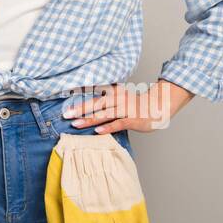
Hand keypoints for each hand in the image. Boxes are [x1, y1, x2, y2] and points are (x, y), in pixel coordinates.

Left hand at [62, 81, 194, 133]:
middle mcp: (118, 99)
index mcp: (114, 92)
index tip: (64, 94)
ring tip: (75, 123)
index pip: (94, 92)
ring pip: (105, 114)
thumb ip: (105, 98)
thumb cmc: (135, 104)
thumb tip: (86, 101)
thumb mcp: (119, 96)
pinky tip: (97, 131)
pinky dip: (108, 127)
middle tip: (65, 114)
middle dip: (80, 109)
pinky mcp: (133, 120)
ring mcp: (126, 109)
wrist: (158, 106)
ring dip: (89, 119)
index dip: (79, 93)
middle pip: (96, 103)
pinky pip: (118, 124)